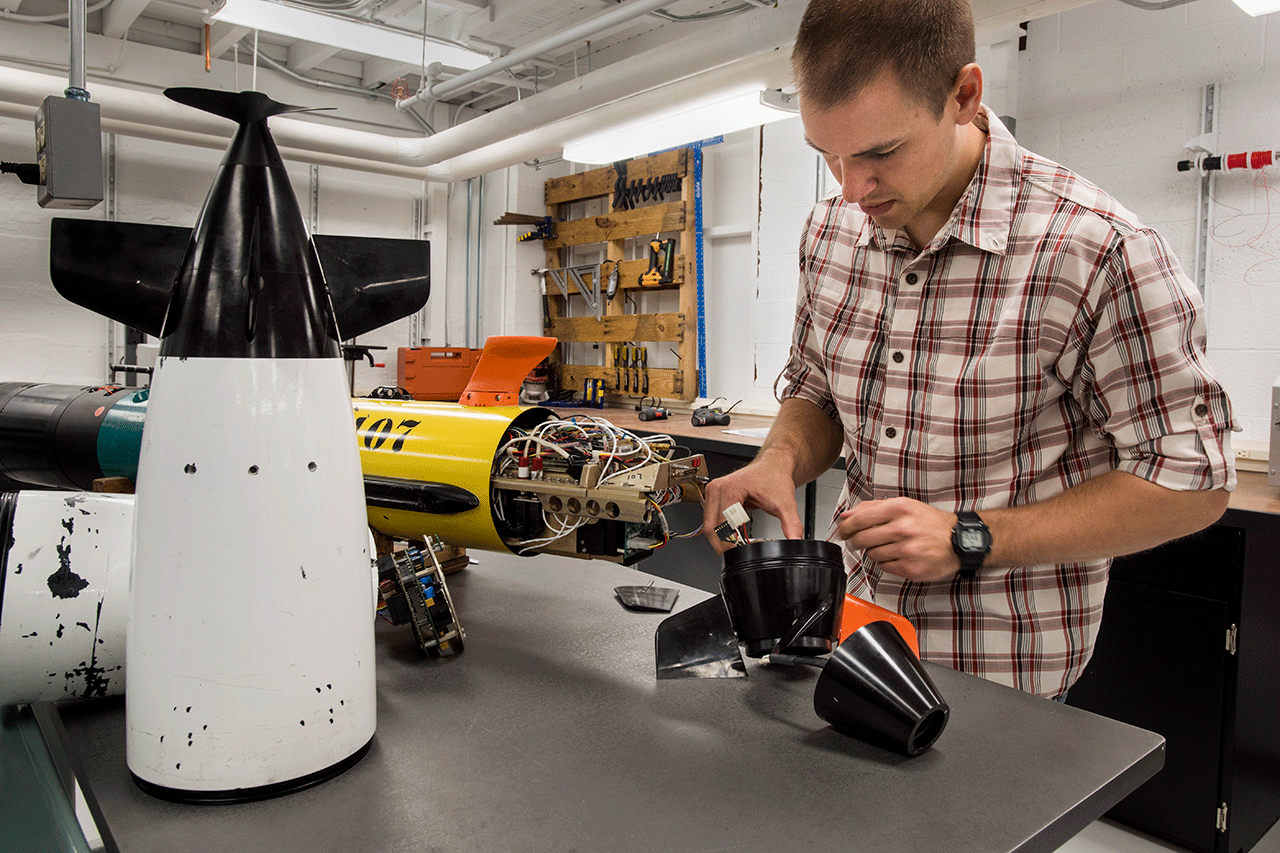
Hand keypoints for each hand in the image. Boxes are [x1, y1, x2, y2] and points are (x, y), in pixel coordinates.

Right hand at [702, 461, 803, 552]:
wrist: (772, 466)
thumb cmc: (774, 478)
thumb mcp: (785, 503)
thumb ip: (791, 524)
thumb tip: (795, 540)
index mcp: (729, 489)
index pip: (722, 524)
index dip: (730, 542)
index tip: (740, 552)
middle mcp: (717, 489)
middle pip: (711, 527)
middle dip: (722, 544)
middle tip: (736, 554)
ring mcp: (713, 492)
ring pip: (708, 525)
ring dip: (720, 538)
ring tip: (736, 544)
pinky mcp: (714, 496)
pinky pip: (711, 519)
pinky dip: (720, 530)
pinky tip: (733, 533)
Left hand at [835, 497, 959, 581]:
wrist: (958, 541)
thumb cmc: (931, 523)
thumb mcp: (905, 505)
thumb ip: (873, 508)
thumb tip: (847, 514)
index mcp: (898, 509)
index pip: (859, 519)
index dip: (846, 527)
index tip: (843, 530)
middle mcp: (902, 528)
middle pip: (861, 538)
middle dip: (856, 540)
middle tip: (859, 540)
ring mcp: (906, 550)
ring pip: (871, 554)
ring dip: (874, 551)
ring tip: (887, 546)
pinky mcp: (910, 568)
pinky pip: (883, 567)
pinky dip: (885, 562)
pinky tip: (896, 556)